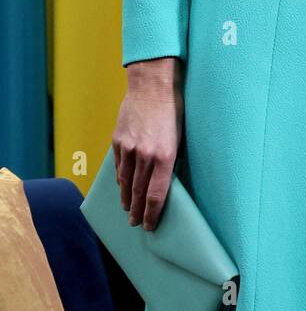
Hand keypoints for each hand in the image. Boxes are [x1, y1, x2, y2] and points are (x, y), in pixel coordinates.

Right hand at [113, 57, 184, 230]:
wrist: (152, 84)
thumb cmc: (174, 108)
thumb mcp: (181, 135)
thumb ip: (172, 159)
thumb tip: (166, 180)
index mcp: (165, 156)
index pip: (156, 195)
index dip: (153, 214)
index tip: (150, 226)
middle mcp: (145, 156)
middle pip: (139, 193)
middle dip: (138, 211)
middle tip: (136, 224)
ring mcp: (129, 149)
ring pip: (125, 182)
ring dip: (126, 198)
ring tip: (128, 210)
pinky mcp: (118, 141)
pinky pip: (118, 166)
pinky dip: (120, 179)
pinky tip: (122, 186)